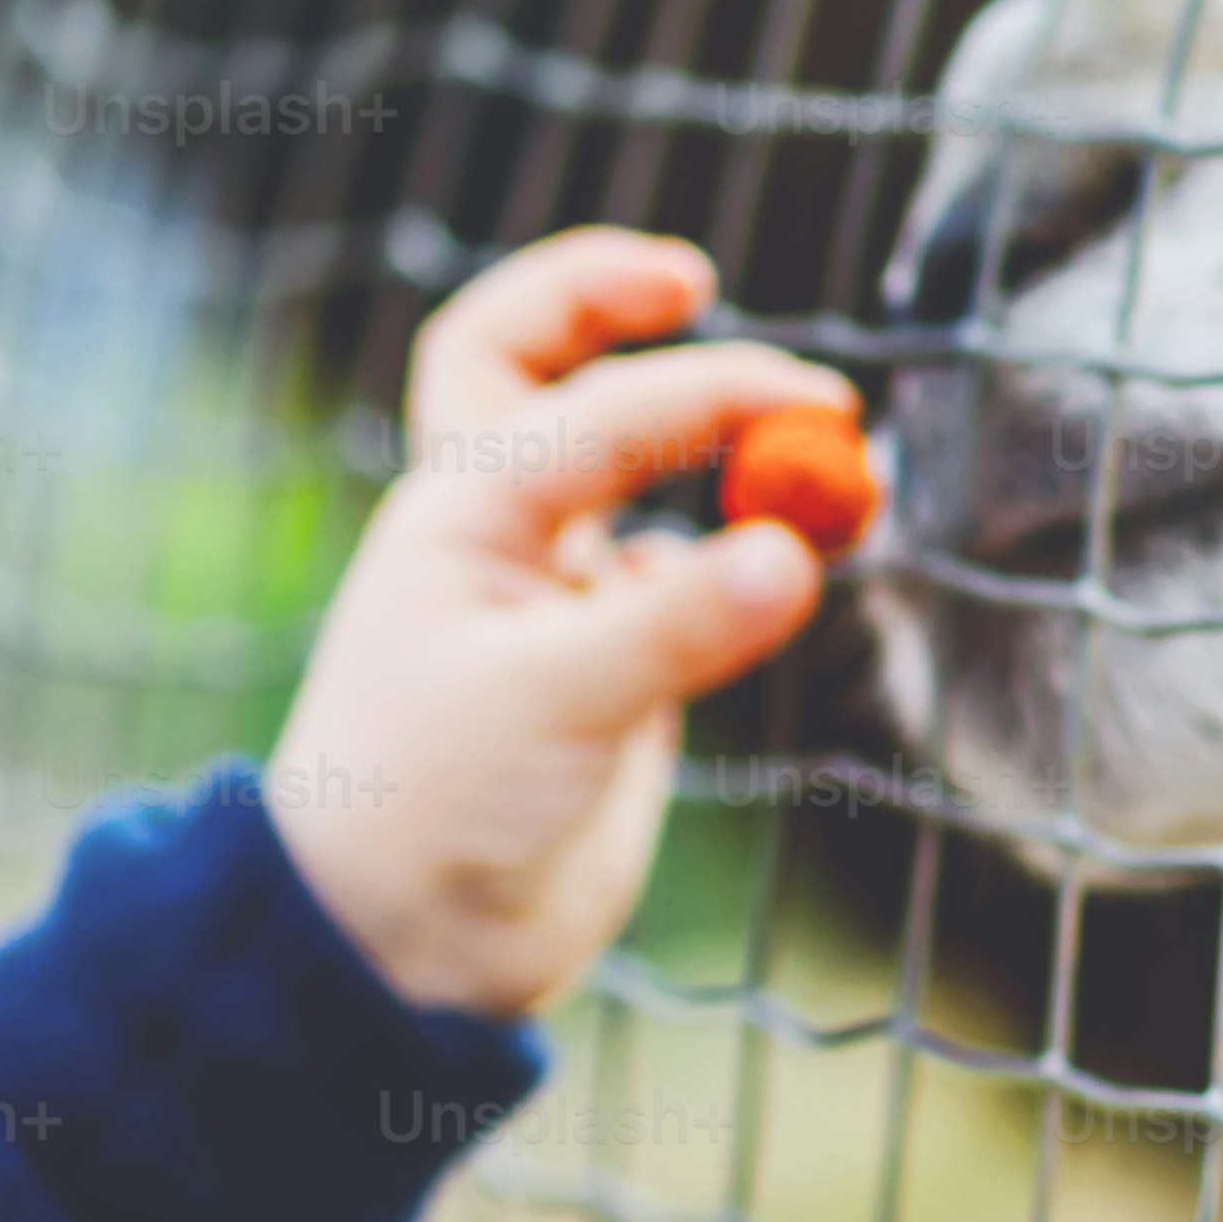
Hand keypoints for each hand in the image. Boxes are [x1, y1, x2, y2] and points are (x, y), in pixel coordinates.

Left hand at [265, 230, 857, 1017]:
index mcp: (460, 512)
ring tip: (816, 454)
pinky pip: (682, 575)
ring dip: (699, 434)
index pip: (596, 406)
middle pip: (529, 366)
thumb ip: (675, 628)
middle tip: (692, 277)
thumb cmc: (428, 809)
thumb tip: (800, 551)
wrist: (406, 944)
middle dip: (599, 304)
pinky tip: (781, 573)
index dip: (706, 389)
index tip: (811, 412)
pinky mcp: (610, 666)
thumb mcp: (549, 705)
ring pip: (621, 468)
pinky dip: (734, 553)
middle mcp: (502, 532)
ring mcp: (556, 594)